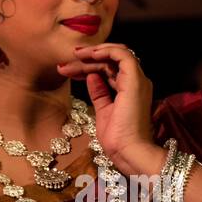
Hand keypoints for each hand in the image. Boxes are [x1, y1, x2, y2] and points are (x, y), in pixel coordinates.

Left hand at [56, 42, 155, 170]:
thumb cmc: (118, 138)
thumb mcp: (103, 111)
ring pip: (116, 55)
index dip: (88, 67)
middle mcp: (137, 82)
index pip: (109, 69)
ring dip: (94, 53)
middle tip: (65, 64)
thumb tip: (91, 77)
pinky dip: (106, 51)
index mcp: (130, 90)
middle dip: (86, 60)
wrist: (127, 151)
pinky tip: (89, 55)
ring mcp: (137, 80)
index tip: (67, 70)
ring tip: (74, 56)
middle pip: (110, 61)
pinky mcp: (135, 80)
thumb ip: (99, 93)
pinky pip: (122, 55)